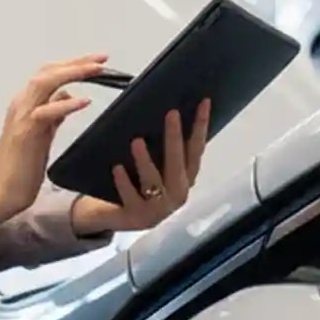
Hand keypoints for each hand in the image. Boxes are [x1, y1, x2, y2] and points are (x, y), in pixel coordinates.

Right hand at [0, 54, 107, 217]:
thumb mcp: (42, 134)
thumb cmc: (21, 167)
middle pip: (49, 72)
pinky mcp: (25, 133)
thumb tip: (68, 96)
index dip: (73, 65)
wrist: (1, 192)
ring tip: (97, 70)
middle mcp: (21, 104)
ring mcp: (21, 116)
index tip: (99, 62)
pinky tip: (85, 101)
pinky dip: (65, 104)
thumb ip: (53, 114)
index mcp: (26, 103)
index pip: (50, 74)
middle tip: (103, 59)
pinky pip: (46, 112)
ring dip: (72, 73)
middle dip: (77, 62)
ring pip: (45, 83)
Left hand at [73, 98, 211, 234]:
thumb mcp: (157, 166)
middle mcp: (177, 194)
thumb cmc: (139, 184)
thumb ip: (163, 147)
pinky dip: (125, 182)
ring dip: (146, 161)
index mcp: (185, 178)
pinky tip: (117, 168)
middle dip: (175, 138)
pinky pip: (131, 197)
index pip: (196, 149)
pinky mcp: (137, 217)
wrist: (116, 217)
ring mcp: (158, 209)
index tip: (204, 103)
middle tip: (171, 113)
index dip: (201, 127)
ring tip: (137, 141)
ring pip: (154, 183)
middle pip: (178, 164)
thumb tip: (167, 111)